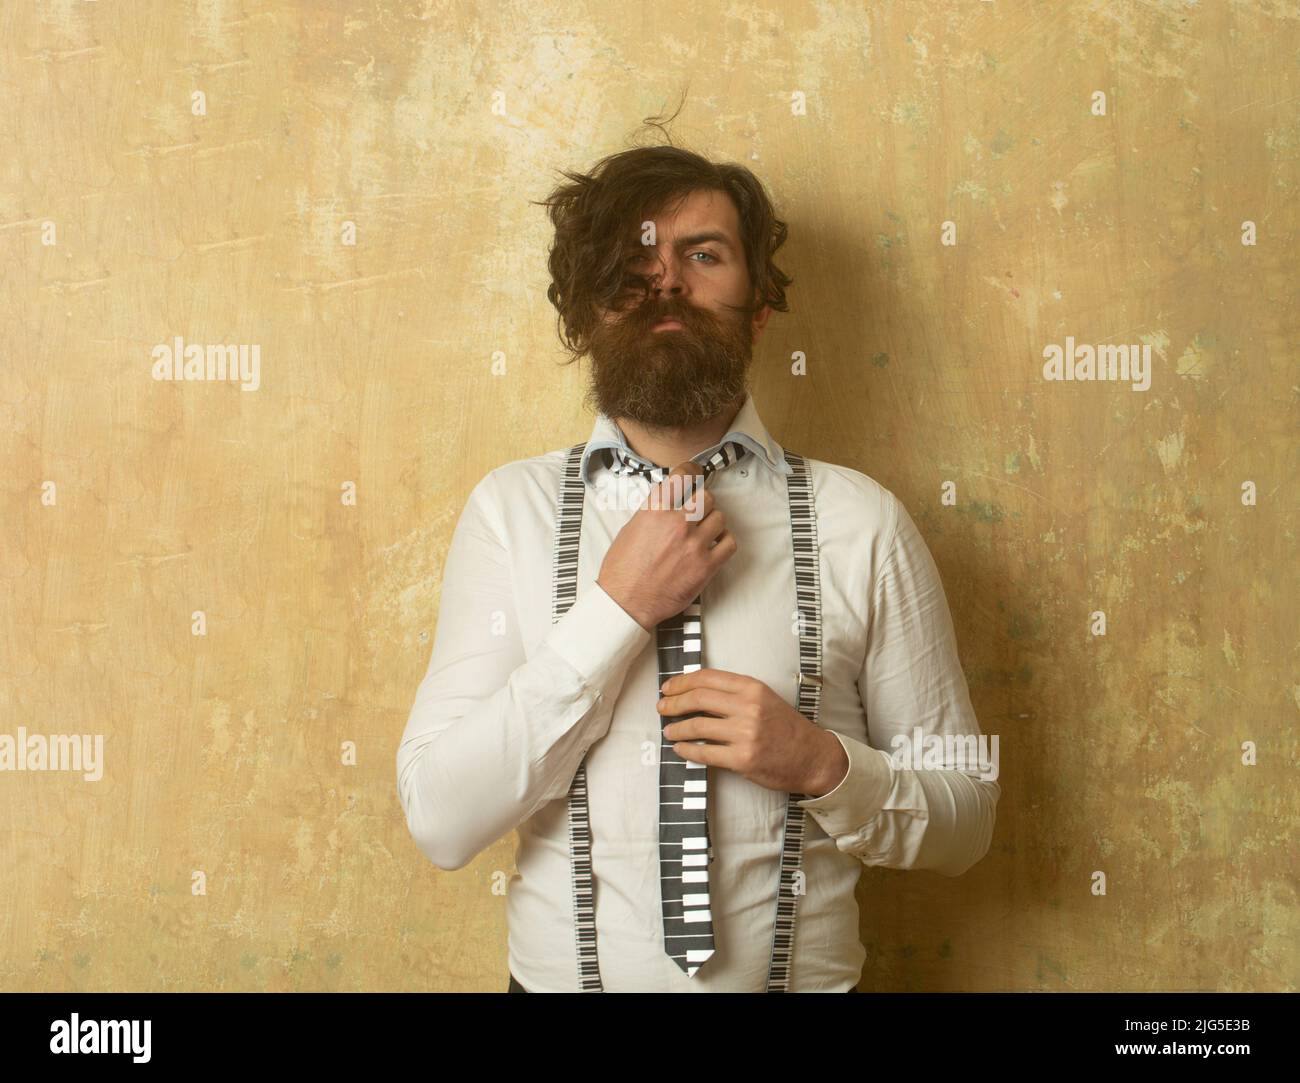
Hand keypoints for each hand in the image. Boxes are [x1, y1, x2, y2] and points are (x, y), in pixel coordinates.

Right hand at [596, 467, 737, 631]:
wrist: (626, 602)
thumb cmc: (623, 569)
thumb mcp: (630, 529)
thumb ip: (653, 512)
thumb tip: (669, 503)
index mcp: (655, 511)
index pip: (682, 477)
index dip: (692, 472)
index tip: (695, 474)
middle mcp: (676, 523)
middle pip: (707, 497)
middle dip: (703, 504)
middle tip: (698, 513)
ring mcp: (693, 545)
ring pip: (720, 518)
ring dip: (713, 523)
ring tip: (704, 533)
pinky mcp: (706, 566)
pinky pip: (729, 543)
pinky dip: (724, 542)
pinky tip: (714, 547)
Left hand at [656, 668, 848, 795]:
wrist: (812, 757)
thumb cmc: (786, 727)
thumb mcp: (764, 698)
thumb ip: (735, 693)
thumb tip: (695, 692)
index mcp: (752, 688)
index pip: (706, 678)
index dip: (681, 682)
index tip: (668, 687)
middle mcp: (748, 707)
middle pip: (697, 699)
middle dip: (673, 703)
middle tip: (661, 708)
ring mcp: (745, 734)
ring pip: (697, 726)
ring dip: (676, 728)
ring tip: (668, 731)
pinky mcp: (742, 759)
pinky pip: (704, 753)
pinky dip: (687, 750)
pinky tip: (680, 748)